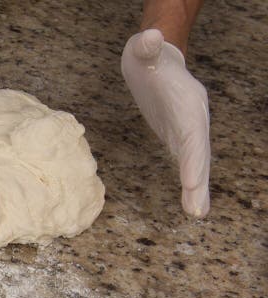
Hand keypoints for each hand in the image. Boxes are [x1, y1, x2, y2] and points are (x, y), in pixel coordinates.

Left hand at [122, 29, 210, 216]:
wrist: (157, 62)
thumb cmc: (149, 56)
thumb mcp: (144, 49)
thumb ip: (148, 46)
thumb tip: (150, 37)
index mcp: (187, 101)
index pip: (191, 132)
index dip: (192, 155)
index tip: (190, 179)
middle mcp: (193, 118)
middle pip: (199, 152)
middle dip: (198, 181)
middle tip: (197, 210)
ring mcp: (188, 129)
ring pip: (196, 162)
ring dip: (197, 188)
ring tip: (197, 213)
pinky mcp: (179, 138)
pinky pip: (187, 162)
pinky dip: (190, 182)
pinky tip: (190, 204)